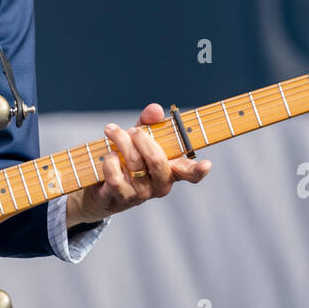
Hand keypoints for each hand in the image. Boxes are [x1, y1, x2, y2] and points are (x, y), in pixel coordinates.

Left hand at [68, 102, 210, 225]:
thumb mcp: (139, 139)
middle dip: (142, 138)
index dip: (199, 170)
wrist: (102, 188)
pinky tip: (110, 156)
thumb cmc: (128, 159)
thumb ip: (149, 123)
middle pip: (157, 160)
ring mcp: (142, 193)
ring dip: (121, 141)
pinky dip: (111, 160)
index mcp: (172, 170)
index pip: (191, 173)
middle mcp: (161, 184)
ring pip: (134, 163)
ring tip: (112, 131)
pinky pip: (116, 175)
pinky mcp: (122, 197)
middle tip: (132, 130)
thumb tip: (156, 109)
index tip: (206, 164)